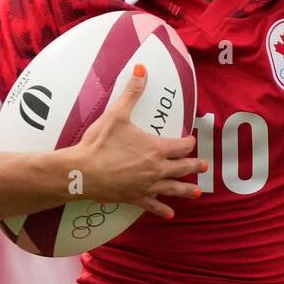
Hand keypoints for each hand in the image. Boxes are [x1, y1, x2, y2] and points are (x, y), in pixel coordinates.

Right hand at [68, 65, 207, 218]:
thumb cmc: (99, 143)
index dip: (188, 142)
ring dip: (187, 190)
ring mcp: (147, 186)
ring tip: (198, 192)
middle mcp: (157, 169)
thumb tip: (141, 69)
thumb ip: (132, 92)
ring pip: (174, 188)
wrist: (80, 172)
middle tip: (204, 166)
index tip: (191, 140)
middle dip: (194, 165)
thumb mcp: (116, 114)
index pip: (182, 145)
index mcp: (157, 149)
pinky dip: (162, 210)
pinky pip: (153, 206)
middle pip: (183, 168)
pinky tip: (170, 214)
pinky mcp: (136, 198)